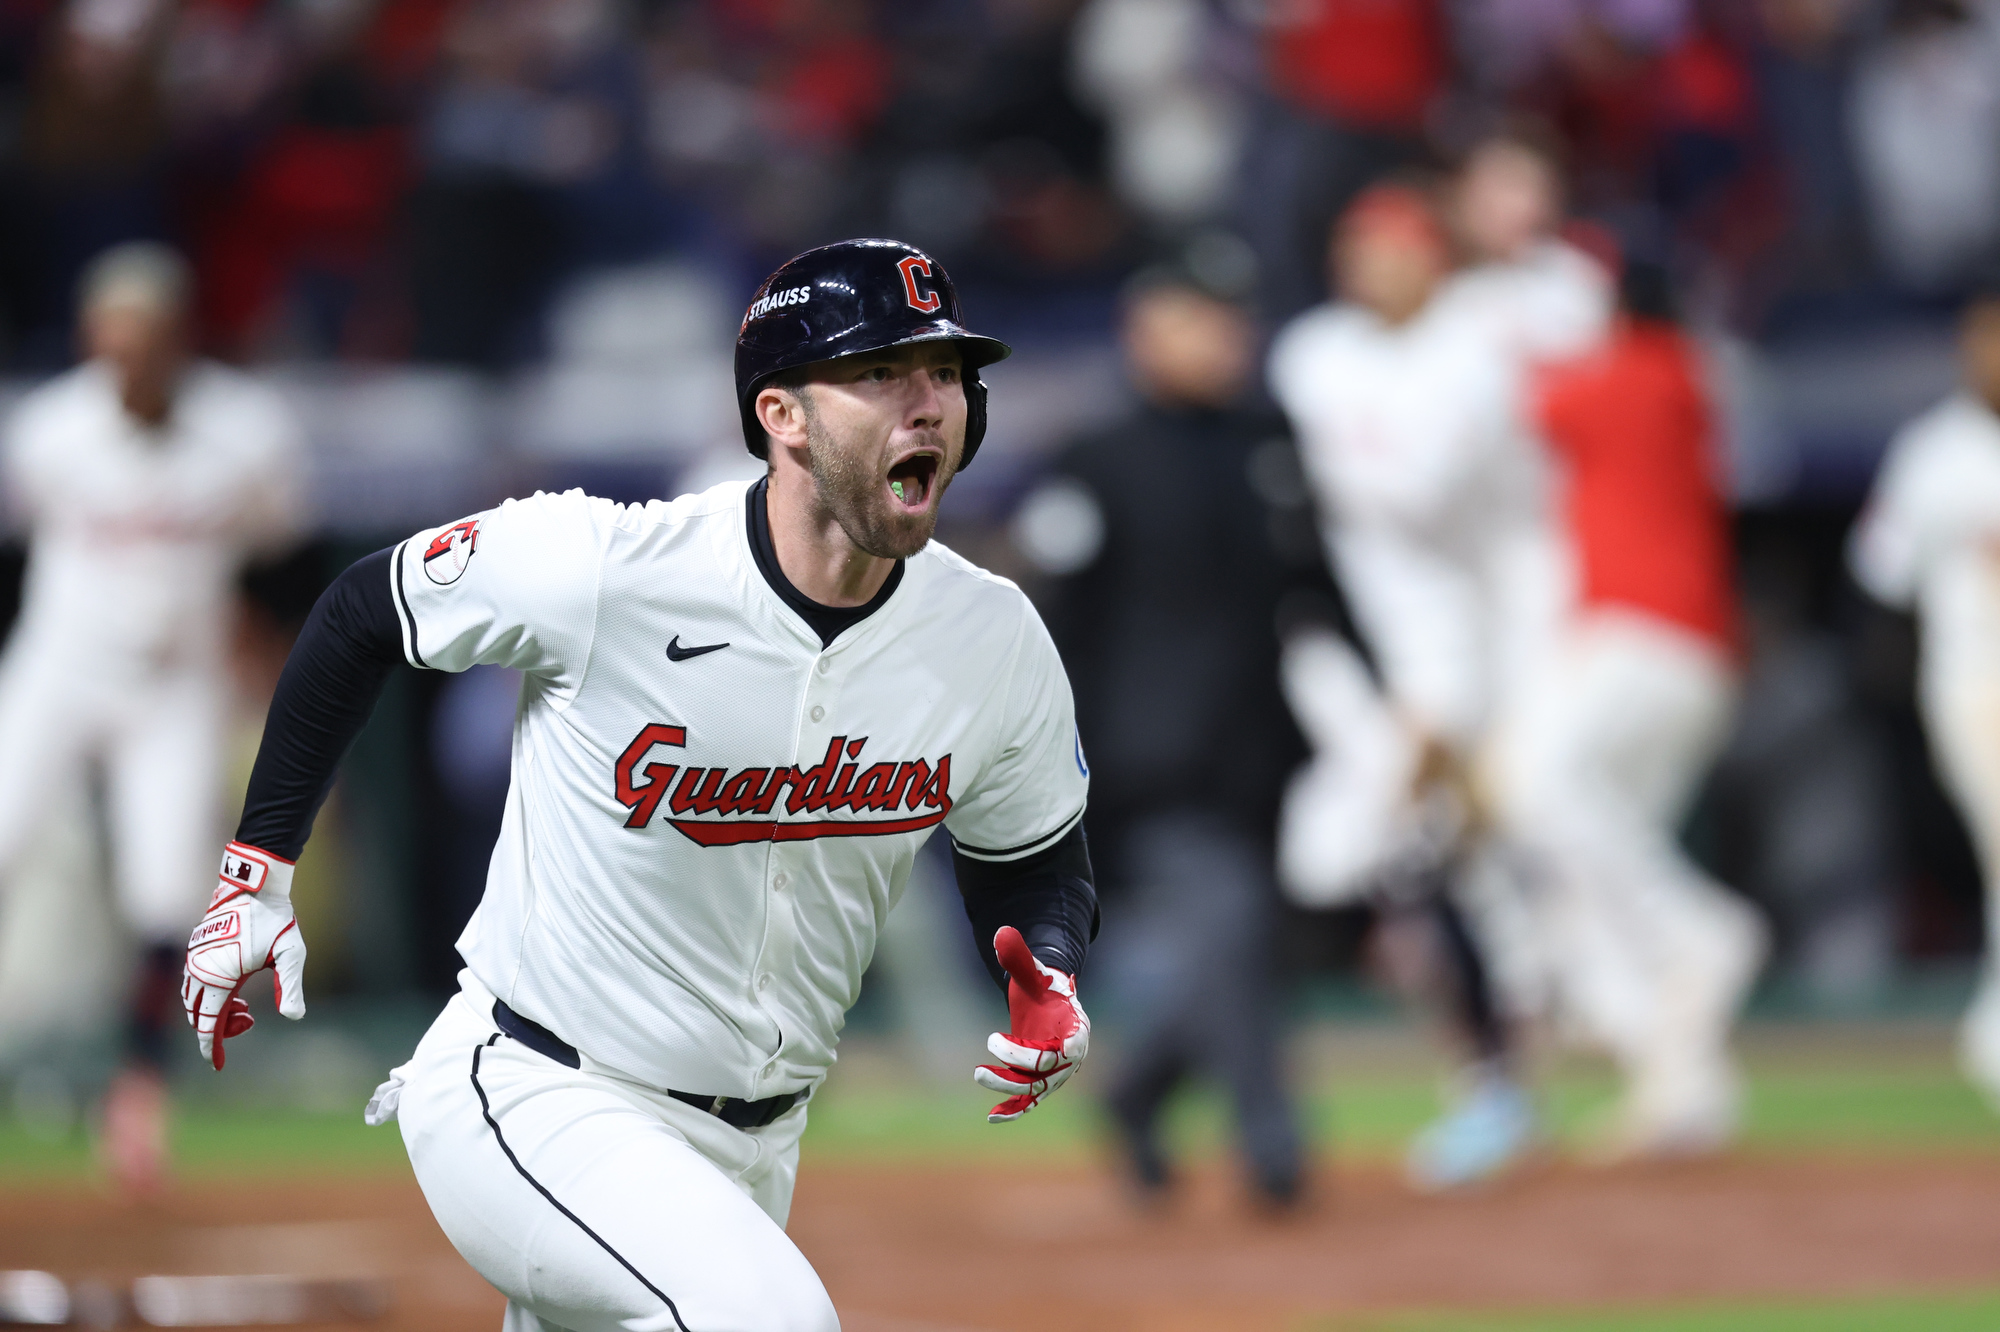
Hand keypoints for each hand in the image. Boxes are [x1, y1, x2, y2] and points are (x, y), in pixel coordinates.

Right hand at [182, 842, 307, 1069]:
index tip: (217, 1064)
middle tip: (249, 1022)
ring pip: (193, 999)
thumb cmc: (275, 919)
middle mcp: (199, 969)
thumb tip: (295, 1016)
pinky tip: (234, 992)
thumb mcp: (291, 954)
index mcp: (219, 976)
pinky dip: (210, 995)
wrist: (255, 886)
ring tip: (245, 1009)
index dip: (211, 1046)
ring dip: (214, 1011)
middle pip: (198, 1014)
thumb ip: (290, 986)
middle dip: (219, 1027)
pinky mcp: (196, 948)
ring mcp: (194, 958)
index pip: (207, 1022)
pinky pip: (193, 983)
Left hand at [975, 926, 1089, 1121]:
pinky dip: (1012, 1110)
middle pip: (1046, 1069)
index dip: (1061, 1050)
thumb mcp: (1033, 972)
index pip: (1071, 1045)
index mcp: (1076, 1029)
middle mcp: (1069, 1057)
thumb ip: (1020, 957)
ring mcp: (1055, 1075)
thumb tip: (1001, 932)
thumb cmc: (1044, 988)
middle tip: (988, 1045)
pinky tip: (992, 1117)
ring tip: (979, 1073)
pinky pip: (1028, 1102)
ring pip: (1033, 1088)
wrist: (1047, 1005)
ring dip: (1006, 1087)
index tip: (1041, 1048)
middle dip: (1017, 1063)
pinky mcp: (1040, 1084)